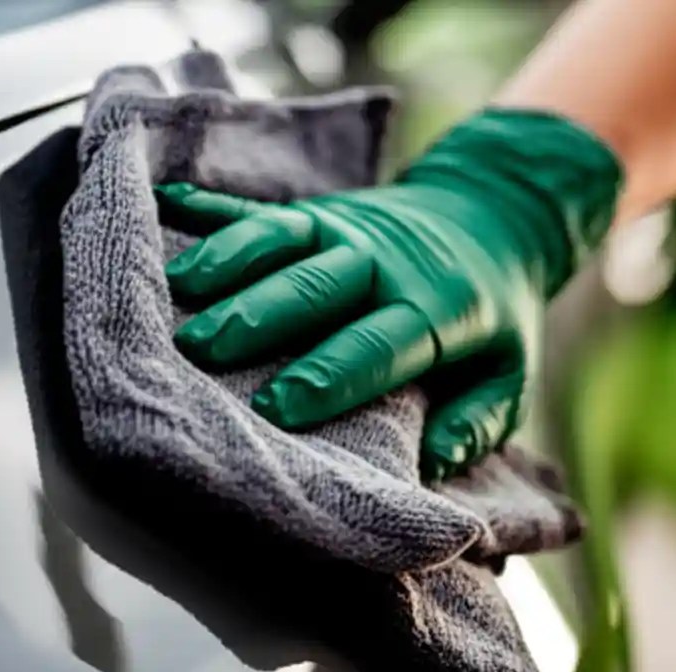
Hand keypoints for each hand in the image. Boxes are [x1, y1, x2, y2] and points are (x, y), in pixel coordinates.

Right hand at [158, 109, 620, 480]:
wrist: (497, 213)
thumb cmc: (492, 317)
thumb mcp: (511, 373)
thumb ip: (478, 420)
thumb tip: (436, 462)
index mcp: (437, 309)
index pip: (376, 343)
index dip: (326, 374)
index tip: (275, 408)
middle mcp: (385, 262)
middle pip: (317, 284)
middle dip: (257, 315)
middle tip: (200, 349)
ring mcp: (346, 227)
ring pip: (284, 236)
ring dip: (228, 258)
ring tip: (175, 286)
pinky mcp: (317, 208)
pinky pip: (260, 205)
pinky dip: (211, 206)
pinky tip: (165, 204)